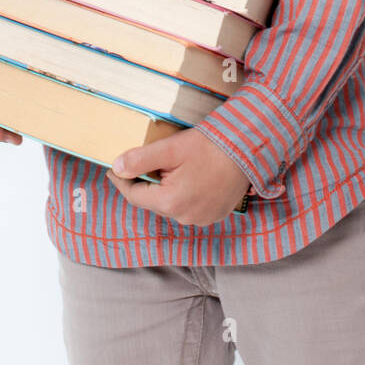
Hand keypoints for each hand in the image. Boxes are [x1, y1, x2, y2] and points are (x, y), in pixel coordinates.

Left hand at [106, 127, 249, 225]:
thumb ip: (141, 159)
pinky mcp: (215, 215)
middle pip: (153, 201)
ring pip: (172, 205)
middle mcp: (185, 217)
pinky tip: (191, 177)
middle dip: (147, 183)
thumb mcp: (172, 148)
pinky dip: (185, 195)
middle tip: (147, 161)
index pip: (134, 195)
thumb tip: (116, 167)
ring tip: (172, 167)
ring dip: (167, 189)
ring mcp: (202, 219)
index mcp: (170, 202)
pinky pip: (190, 207)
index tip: (114, 168)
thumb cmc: (212, 145)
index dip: (122, 181)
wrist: (250, 149)